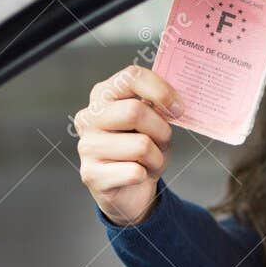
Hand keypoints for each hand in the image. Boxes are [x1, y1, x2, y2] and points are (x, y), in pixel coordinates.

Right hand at [74, 65, 180, 225]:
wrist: (130, 189)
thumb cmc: (143, 149)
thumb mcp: (153, 122)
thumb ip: (158, 105)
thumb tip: (175, 103)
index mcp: (103, 95)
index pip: (131, 77)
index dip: (161, 91)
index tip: (178, 109)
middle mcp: (88, 117)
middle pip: (135, 111)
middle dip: (161, 130)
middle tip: (163, 141)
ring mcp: (86, 146)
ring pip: (141, 146)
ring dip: (156, 158)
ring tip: (148, 161)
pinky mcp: (91, 175)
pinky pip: (135, 172)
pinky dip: (145, 176)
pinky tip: (137, 176)